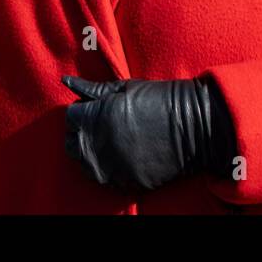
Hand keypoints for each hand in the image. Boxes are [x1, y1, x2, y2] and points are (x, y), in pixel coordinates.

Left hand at [62, 75, 236, 191]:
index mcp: (99, 115)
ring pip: (86, 166)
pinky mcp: (130, 181)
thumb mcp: (124, 88)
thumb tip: (66, 81)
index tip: (91, 111)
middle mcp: (102, 142)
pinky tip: (119, 158)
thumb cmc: (159, 98)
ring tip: (108, 143)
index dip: (79, 113)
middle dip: (80, 134)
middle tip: (97, 128)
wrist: (194, 123)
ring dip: (91, 154)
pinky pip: (107, 181)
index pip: (70, 118)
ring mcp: (116, 164)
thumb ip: (93, 89)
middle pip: (72, 144)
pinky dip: (109, 171)